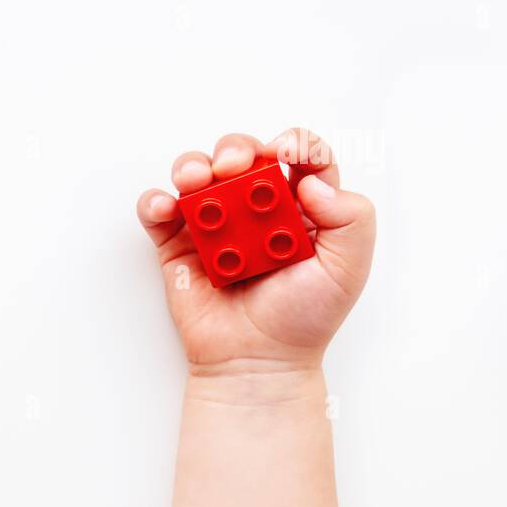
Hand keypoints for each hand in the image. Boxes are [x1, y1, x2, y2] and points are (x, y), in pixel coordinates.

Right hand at [136, 129, 374, 374]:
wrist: (256, 362)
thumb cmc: (303, 319)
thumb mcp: (349, 268)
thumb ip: (351, 218)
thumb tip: (310, 182)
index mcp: (302, 206)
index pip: (303, 157)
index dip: (295, 144)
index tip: (284, 151)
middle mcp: (256, 207)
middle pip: (244, 154)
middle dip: (236, 149)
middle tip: (233, 167)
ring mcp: (215, 223)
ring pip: (198, 172)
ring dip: (193, 166)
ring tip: (196, 182)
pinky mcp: (179, 244)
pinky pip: (159, 210)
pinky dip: (155, 201)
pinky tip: (165, 206)